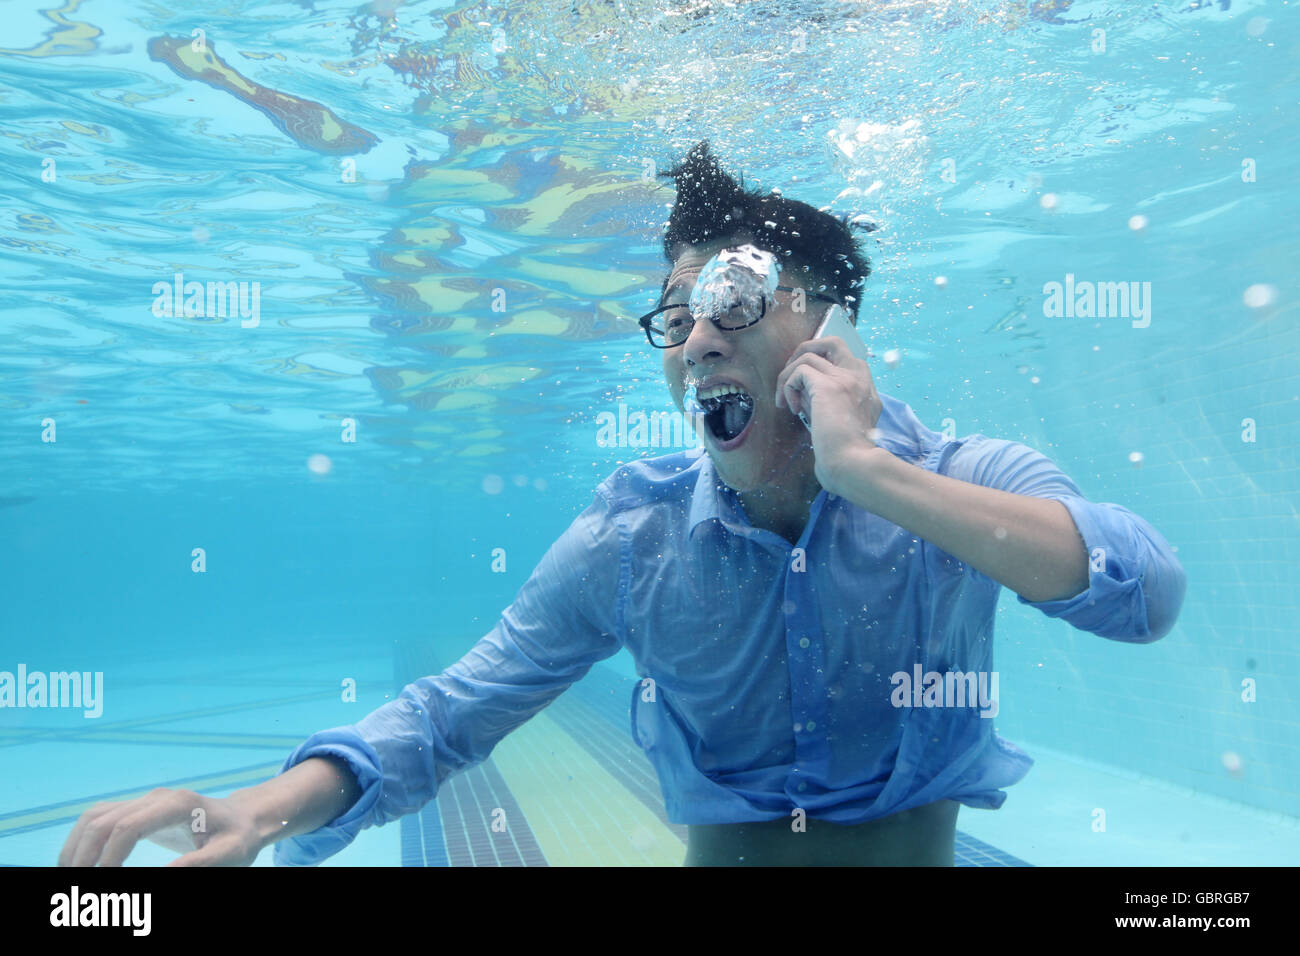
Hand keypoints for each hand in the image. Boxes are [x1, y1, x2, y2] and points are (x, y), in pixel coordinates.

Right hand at [58, 787, 264, 866]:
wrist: (243, 818)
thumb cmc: (238, 837)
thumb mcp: (228, 853)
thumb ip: (198, 864)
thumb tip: (162, 876)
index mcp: (178, 804)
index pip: (127, 827)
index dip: (108, 858)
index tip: (102, 883)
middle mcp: (157, 797)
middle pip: (103, 820)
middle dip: (83, 855)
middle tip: (75, 883)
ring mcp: (146, 800)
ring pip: (95, 817)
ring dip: (76, 846)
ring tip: (69, 874)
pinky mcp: (139, 808)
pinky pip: (100, 818)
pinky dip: (83, 839)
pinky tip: (78, 862)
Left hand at [774, 336, 883, 496]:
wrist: (853, 465)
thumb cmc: (845, 455)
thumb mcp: (840, 422)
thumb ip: (828, 404)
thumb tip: (802, 393)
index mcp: (866, 388)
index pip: (843, 359)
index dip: (819, 368)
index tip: (805, 392)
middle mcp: (859, 378)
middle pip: (832, 342)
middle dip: (805, 352)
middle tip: (791, 376)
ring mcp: (846, 378)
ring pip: (808, 355)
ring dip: (788, 376)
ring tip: (785, 402)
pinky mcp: (829, 385)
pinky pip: (799, 370)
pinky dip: (788, 386)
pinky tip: (791, 409)